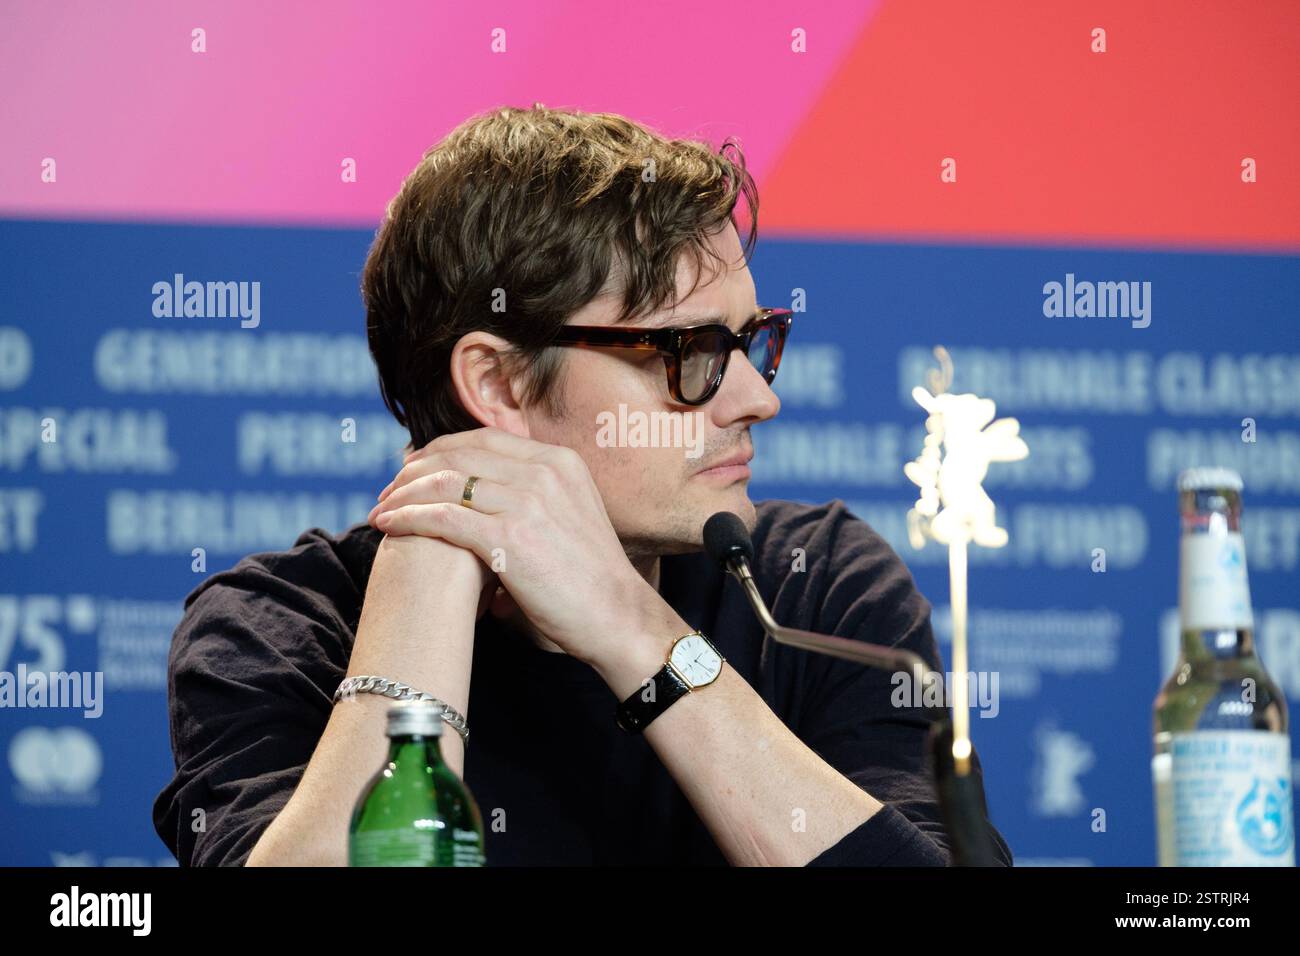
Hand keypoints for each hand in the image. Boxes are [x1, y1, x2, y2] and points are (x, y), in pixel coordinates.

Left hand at [367, 427, 668, 666]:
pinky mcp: (511, 537)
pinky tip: (388, 527)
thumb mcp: (570, 515)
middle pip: (457, 453)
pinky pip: (443, 517)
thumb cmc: (589, 579)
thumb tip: (485, 502)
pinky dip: (408, 519)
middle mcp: (543, 471)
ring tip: (380, 511)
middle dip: (413, 470)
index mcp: (558, 461)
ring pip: (444, 482)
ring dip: (402, 494)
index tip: (412, 470)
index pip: (482, 439)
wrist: (617, 616)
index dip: (438, 450)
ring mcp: (528, 502)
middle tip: (387, 491)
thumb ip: (533, 497)